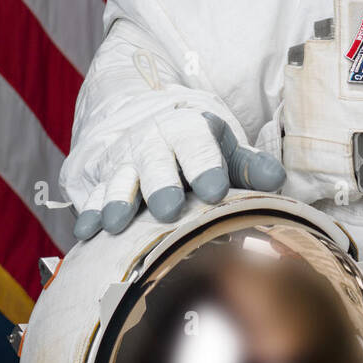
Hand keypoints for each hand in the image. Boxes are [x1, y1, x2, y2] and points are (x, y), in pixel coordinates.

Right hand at [73, 111, 284, 238]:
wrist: (158, 132)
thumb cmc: (203, 152)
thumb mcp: (229, 152)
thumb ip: (250, 167)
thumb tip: (276, 181)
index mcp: (190, 131)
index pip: (198, 145)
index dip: (205, 166)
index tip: (215, 190)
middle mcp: (154, 142)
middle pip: (156, 162)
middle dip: (161, 185)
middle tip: (168, 209)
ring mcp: (126, 161)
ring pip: (120, 179)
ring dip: (118, 200)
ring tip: (117, 223)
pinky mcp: (104, 179)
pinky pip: (94, 196)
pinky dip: (90, 213)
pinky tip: (87, 232)